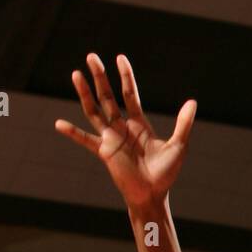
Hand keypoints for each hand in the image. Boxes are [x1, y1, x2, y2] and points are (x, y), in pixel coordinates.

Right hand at [55, 54, 196, 210]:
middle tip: (91, 56)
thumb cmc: (165, 173)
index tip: (120, 57)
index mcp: (138, 123)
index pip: (130, 94)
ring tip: (76, 74)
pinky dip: (72, 133)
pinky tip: (58, 124)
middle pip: (108, 96)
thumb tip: (192, 101)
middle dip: (100, 77)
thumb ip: (183, 124)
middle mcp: (122, 127)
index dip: (125, 76)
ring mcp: (111, 138)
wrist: (153, 195)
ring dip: (85, 93)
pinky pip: (86, 140)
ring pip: (94, 110)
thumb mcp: (178, 146)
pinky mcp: (104, 152)